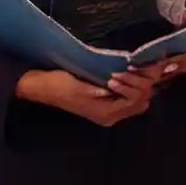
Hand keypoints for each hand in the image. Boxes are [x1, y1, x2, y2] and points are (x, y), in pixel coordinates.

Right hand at [15, 69, 150, 127]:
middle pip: (138, 104)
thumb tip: (117, 84)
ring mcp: (107, 113)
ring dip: (137, 86)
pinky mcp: (104, 106)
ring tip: (132, 69)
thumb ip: (99, 89)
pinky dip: (130, 88)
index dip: (136, 85)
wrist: (44, 88)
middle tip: (136, 67)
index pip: (133, 102)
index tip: (129, 69)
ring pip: (135, 103)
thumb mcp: (80, 86)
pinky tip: (126, 74)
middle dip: (142, 86)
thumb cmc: (59, 85)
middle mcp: (109, 117)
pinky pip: (126, 100)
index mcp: (104, 114)